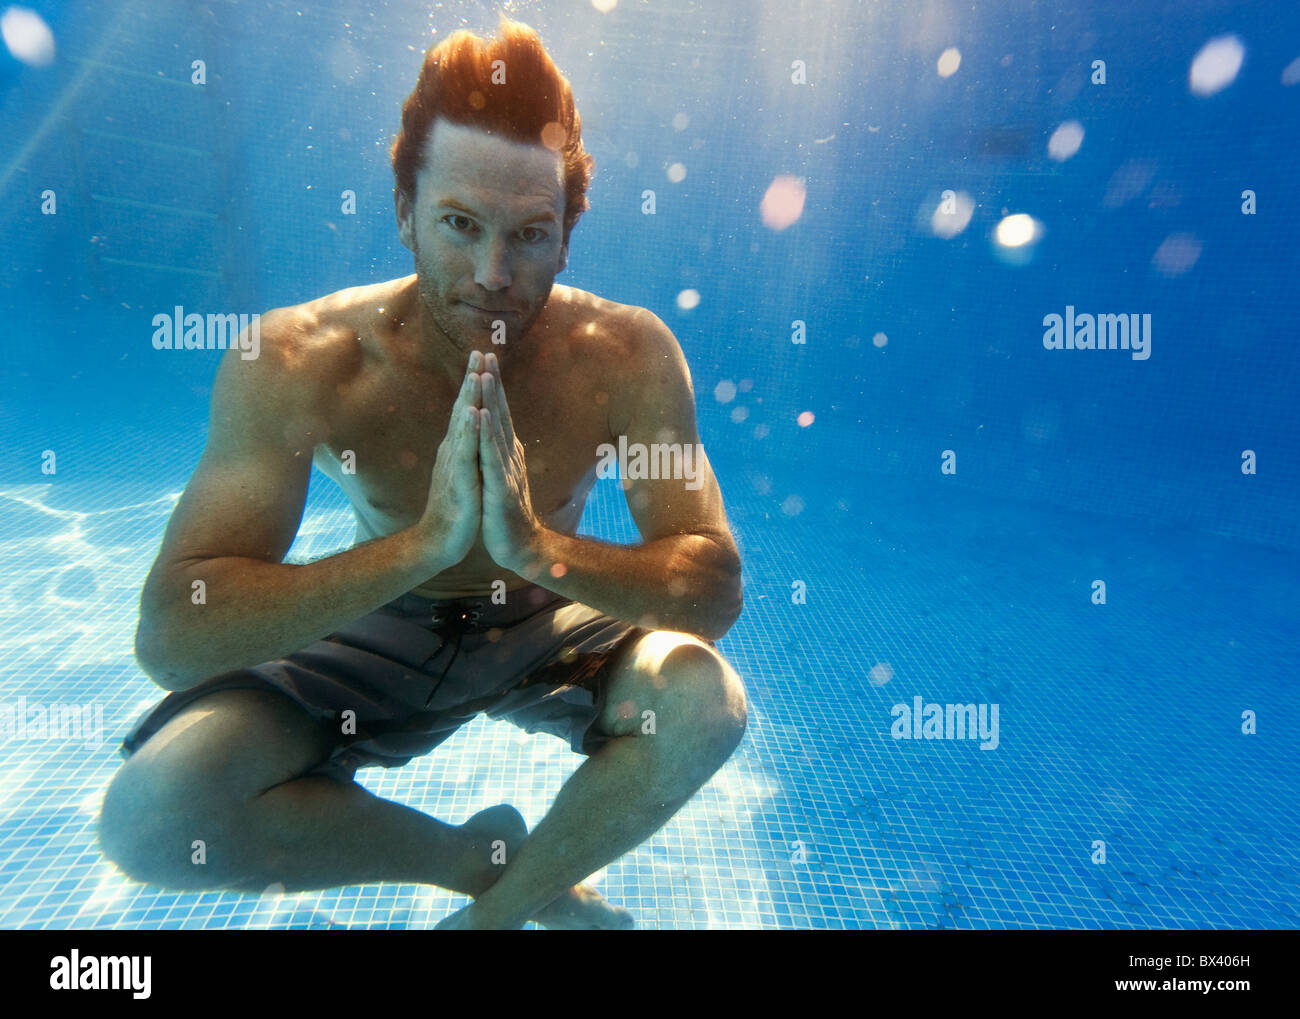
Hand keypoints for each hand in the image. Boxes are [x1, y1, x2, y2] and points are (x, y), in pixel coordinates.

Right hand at [413, 351, 482, 569]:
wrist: (441, 540)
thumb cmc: (455, 507)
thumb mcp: (465, 471)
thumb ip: (466, 447)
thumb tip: (469, 427)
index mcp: (459, 448)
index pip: (468, 409)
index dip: (475, 384)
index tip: (483, 357)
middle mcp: (454, 451)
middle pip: (463, 409)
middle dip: (472, 380)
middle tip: (479, 352)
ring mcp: (455, 465)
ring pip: (463, 427)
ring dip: (469, 400)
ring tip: (476, 374)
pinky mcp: (460, 482)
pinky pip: (466, 453)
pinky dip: (469, 432)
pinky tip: (474, 415)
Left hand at [477, 352, 542, 572]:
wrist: (518, 546)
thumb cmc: (505, 512)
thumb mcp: (500, 475)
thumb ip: (499, 451)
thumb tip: (497, 430)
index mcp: (506, 452)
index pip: (498, 413)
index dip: (492, 386)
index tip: (485, 358)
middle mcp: (510, 455)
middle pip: (500, 413)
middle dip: (492, 382)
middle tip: (486, 353)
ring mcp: (507, 470)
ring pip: (497, 430)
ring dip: (491, 401)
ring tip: (484, 375)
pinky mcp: (501, 488)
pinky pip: (491, 457)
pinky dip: (487, 435)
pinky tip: (482, 416)